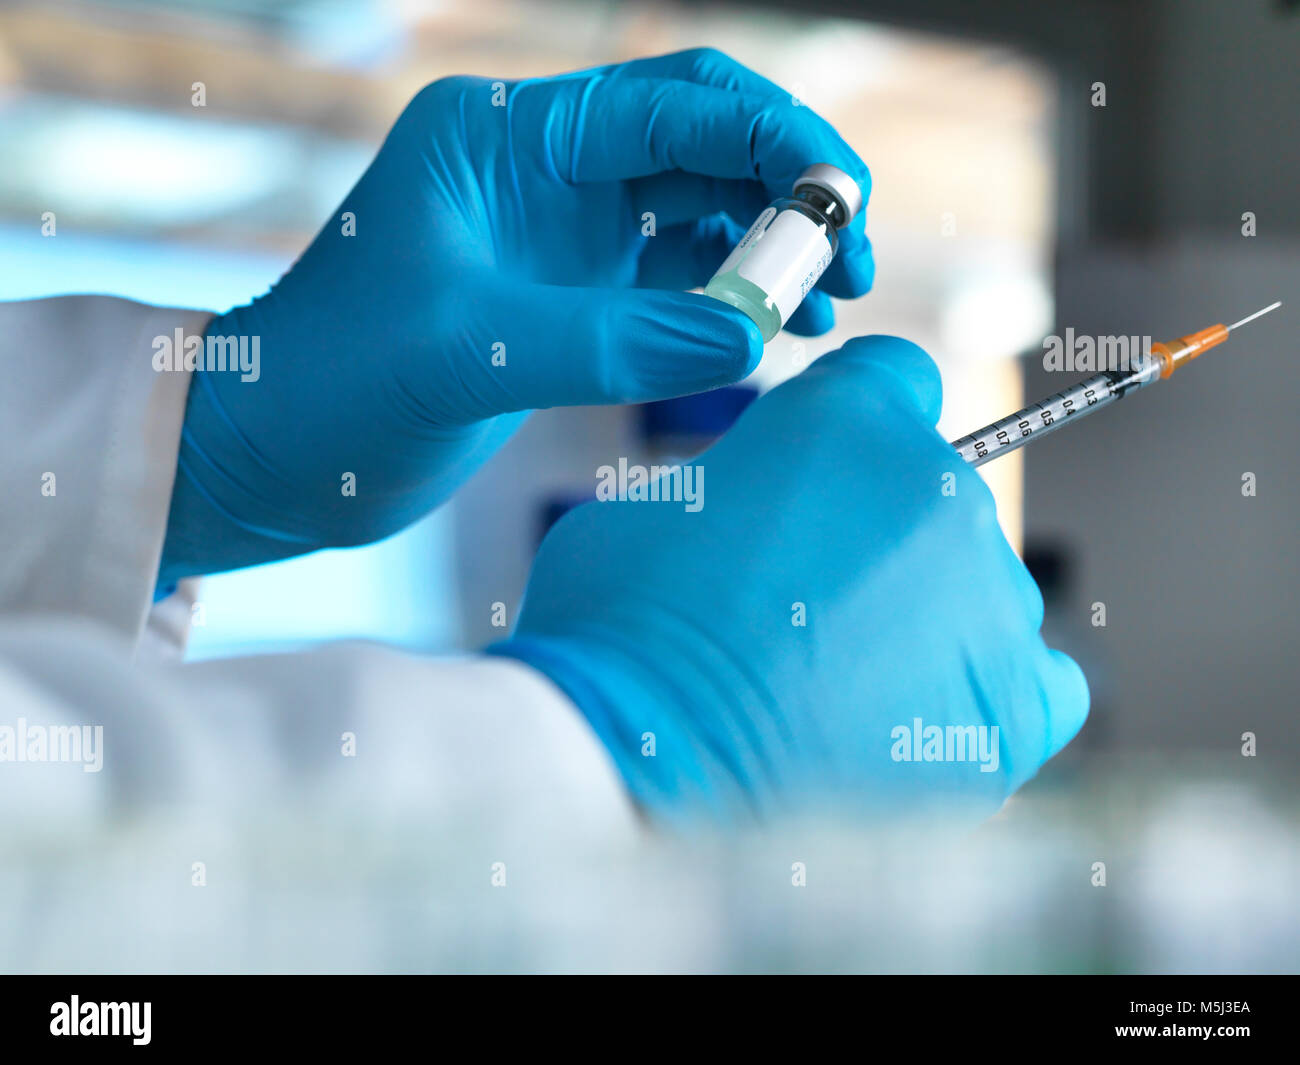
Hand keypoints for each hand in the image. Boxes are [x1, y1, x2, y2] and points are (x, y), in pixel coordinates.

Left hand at [159, 49, 873, 582]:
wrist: (277, 453)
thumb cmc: (334, 383)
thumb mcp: (468, 354)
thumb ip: (612, 342)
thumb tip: (752, 337)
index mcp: (505, 137)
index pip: (670, 102)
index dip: (770, 137)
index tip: (842, 197)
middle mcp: (543, 170)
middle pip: (702, 147)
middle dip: (787, 192)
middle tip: (853, 259)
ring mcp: (562, 235)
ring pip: (700, 214)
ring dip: (770, 250)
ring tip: (828, 304)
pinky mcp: (572, 300)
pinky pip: (677, 283)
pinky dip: (732, 302)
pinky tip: (774, 333)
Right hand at [491, 336, 1088, 824]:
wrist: (636, 752)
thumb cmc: (620, 622)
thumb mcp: (664, 498)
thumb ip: (750, 481)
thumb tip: (773, 516)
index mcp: (852, 418)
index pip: (899, 382)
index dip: (856, 428)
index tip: (827, 476)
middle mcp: (942, 491)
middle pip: (939, 499)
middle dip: (879, 541)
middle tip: (802, 612)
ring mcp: (989, 601)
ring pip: (982, 594)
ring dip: (926, 624)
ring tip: (837, 689)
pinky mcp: (1012, 709)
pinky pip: (1042, 683)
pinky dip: (991, 695)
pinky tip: (924, 718)